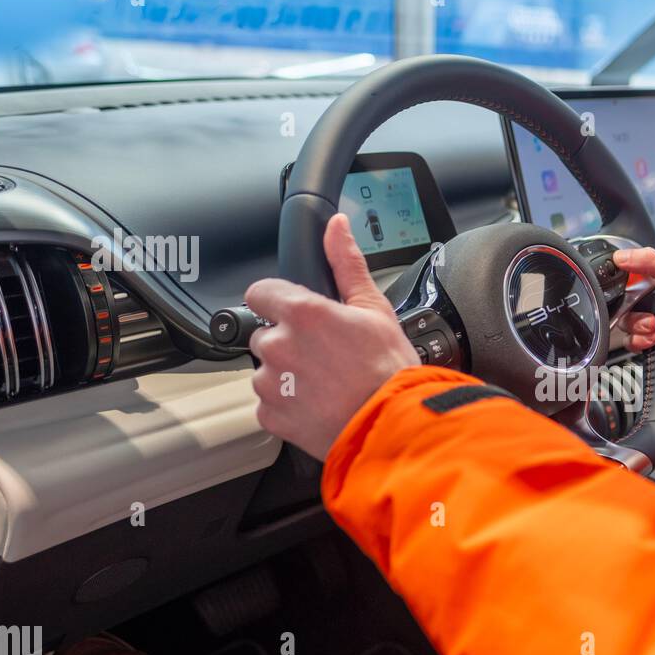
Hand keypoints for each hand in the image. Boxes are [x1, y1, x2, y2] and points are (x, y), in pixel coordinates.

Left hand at [245, 213, 421, 458]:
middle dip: (290, 342)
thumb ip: (347, 264)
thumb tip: (337, 228)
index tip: (297, 315)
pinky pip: (270, 404)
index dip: (279, 300)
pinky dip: (288, 405)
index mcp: (302, 312)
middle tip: (326, 356)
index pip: (260, 292)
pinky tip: (318, 404)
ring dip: (287, 375)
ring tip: (326, 384)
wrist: (394, 426)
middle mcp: (279, 345)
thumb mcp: (374, 309)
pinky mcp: (272, 416)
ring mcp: (272, 383)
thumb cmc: (390, 372)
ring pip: (267, 370)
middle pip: (267, 333)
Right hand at [613, 247, 654, 372]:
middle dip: (633, 311)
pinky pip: (630, 340)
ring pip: (626, 323)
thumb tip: (622, 256)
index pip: (632, 272)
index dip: (624, 279)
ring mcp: (651, 320)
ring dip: (638, 327)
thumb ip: (651, 262)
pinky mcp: (649, 339)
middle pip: (624, 301)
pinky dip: (641, 341)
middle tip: (650, 315)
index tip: (625, 286)